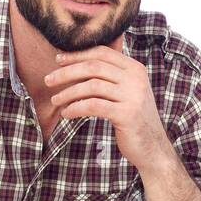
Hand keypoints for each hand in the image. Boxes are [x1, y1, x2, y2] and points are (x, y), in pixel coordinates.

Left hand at [44, 42, 171, 172]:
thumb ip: (111, 78)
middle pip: (94, 66)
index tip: (58, 60)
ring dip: (68, 92)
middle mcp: (135, 78)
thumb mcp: (126, 93)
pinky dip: (76, 108)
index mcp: (135, 68)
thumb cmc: (133, 120)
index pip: (102, 52)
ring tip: (55, 100)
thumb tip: (79, 65)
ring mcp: (132, 96)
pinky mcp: (126, 114)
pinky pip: (93, 105)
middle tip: (48, 80)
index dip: (77, 54)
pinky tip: (66, 114)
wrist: (152, 148)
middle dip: (67, 72)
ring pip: (91, 85)